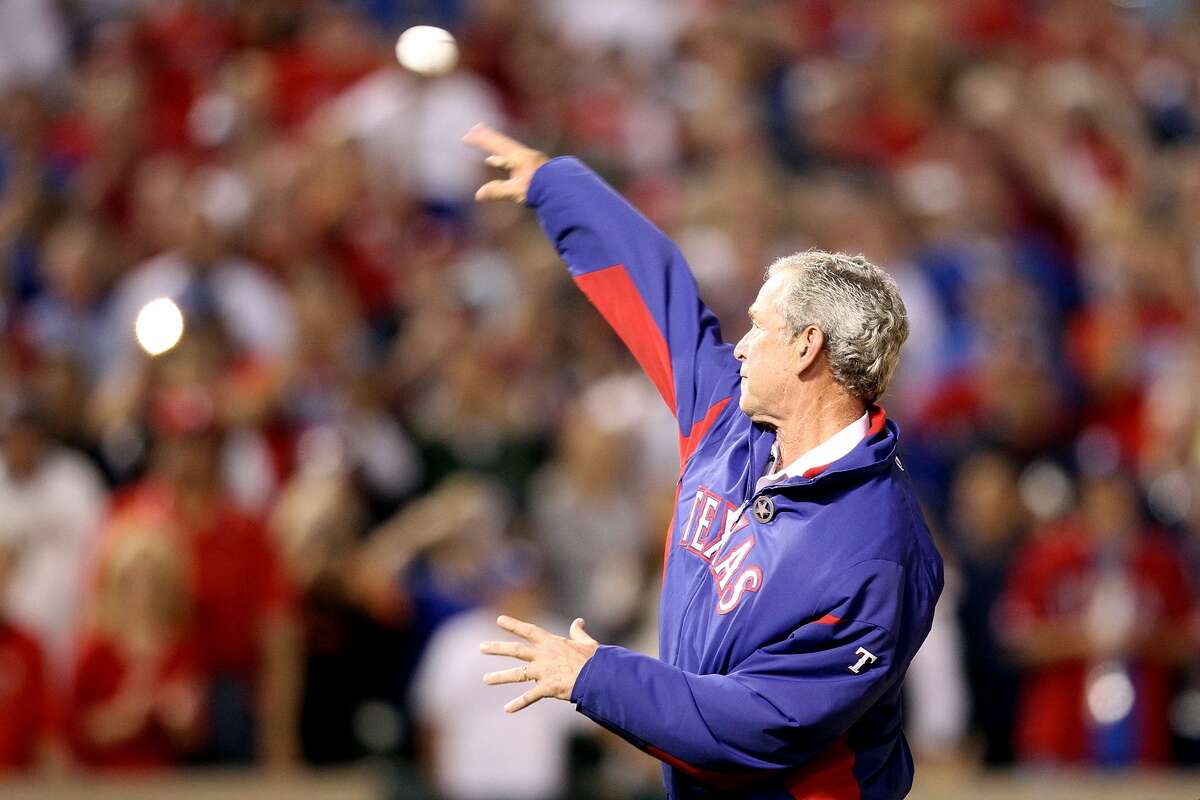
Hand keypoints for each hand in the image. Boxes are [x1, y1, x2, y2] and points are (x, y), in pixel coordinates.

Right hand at [463, 123, 548, 204]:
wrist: (564, 188)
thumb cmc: (541, 188)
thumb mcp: (517, 191)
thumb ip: (498, 191)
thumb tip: (478, 195)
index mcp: (518, 157)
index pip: (495, 145)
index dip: (481, 140)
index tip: (468, 136)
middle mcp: (523, 156)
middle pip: (501, 144)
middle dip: (488, 139)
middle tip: (476, 129)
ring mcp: (529, 162)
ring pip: (508, 154)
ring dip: (496, 153)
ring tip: (487, 157)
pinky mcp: (533, 170)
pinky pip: (514, 163)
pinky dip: (504, 162)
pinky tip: (499, 164)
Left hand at [481, 615, 598, 712]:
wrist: (599, 677)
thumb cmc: (595, 659)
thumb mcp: (587, 642)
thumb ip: (578, 632)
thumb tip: (578, 622)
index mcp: (551, 642)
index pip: (529, 630)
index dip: (514, 625)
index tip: (499, 620)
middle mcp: (543, 655)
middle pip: (516, 650)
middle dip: (497, 648)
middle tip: (481, 647)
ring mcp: (543, 672)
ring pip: (517, 674)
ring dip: (500, 677)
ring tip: (485, 679)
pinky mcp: (547, 688)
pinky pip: (529, 697)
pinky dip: (518, 704)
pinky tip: (507, 709)